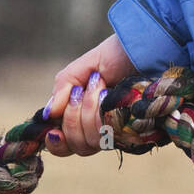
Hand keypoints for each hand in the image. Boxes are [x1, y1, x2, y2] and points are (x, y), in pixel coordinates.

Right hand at [42, 33, 136, 156]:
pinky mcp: (134, 130)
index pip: (65, 146)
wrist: (145, 47)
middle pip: (76, 145)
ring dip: (88, 110)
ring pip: (90, 141)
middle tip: (81, 91)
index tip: (53, 132)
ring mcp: (118, 131)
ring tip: (99, 85)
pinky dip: (102, 111)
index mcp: (84, 118)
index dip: (56, 143)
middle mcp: (101, 129)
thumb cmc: (116, 55)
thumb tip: (47, 115)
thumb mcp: (82, 68)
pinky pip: (108, 134)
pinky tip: (109, 94)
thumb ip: (62, 88)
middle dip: (72, 117)